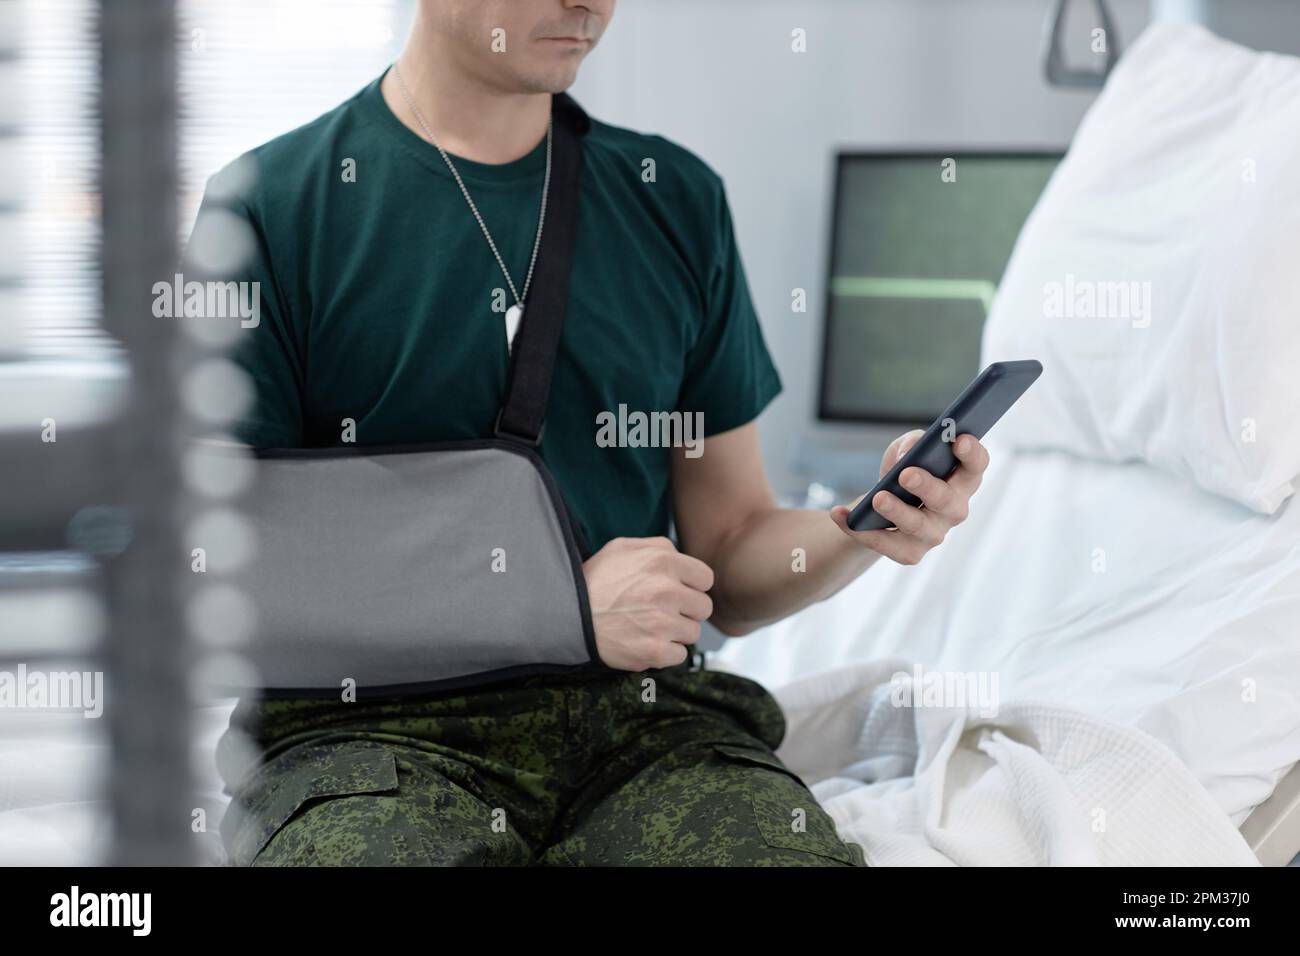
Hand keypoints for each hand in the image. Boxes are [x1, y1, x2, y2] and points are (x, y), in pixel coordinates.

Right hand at [582, 536, 714, 670]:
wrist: (567, 615)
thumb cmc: (594, 580)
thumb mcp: (622, 548)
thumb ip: (659, 548)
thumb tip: (683, 559)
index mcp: (663, 561)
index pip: (705, 578)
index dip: (691, 586)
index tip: (676, 591)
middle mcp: (666, 590)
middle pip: (703, 607)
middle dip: (685, 610)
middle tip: (661, 611)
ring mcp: (662, 623)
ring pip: (693, 633)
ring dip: (675, 632)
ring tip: (649, 627)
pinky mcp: (654, 651)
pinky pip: (679, 655)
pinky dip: (665, 652)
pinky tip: (645, 641)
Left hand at [829, 430, 988, 565]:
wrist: (881, 506)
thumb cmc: (903, 469)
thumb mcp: (906, 448)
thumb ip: (911, 444)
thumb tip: (906, 456)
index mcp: (962, 479)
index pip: (976, 466)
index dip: (972, 454)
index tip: (959, 439)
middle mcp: (954, 509)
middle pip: (948, 501)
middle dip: (928, 487)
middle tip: (906, 474)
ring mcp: (934, 534)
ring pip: (918, 527)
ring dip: (896, 512)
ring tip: (877, 498)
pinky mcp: (910, 553)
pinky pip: (885, 544)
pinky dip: (859, 530)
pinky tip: (840, 515)